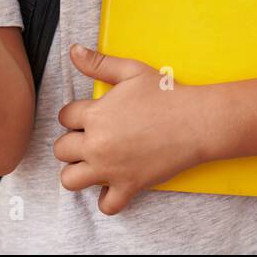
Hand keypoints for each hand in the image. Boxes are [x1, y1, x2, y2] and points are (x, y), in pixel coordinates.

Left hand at [54, 45, 214, 214]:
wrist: (196, 121)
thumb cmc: (166, 94)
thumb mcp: (131, 71)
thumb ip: (98, 63)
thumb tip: (73, 51)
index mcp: (95, 115)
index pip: (64, 118)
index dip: (74, 116)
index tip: (89, 116)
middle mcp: (96, 144)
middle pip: (60, 150)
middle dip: (72, 144)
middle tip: (91, 139)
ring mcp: (111, 168)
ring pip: (70, 180)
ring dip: (78, 173)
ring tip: (93, 163)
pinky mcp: (129, 186)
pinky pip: (106, 205)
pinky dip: (107, 199)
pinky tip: (114, 185)